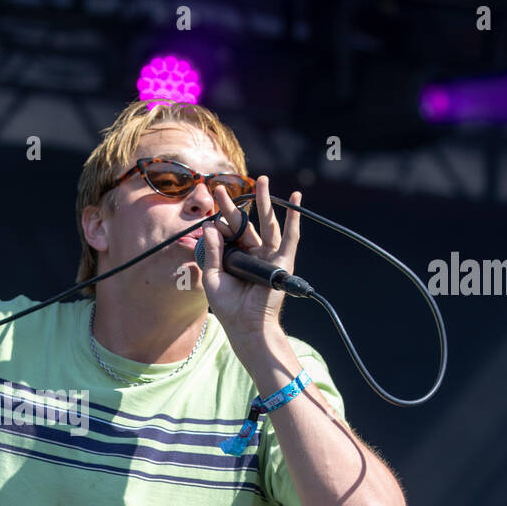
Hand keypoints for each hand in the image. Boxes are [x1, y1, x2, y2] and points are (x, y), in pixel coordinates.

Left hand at [199, 176, 301, 334]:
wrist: (245, 325)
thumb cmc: (229, 307)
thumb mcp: (213, 276)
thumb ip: (213, 251)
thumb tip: (210, 226)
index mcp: (237, 257)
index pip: (229, 232)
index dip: (221, 219)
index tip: (211, 209)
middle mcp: (254, 253)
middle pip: (246, 223)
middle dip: (237, 205)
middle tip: (223, 188)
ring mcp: (269, 256)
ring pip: (268, 223)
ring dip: (265, 201)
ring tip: (263, 180)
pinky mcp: (282, 261)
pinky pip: (290, 236)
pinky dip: (294, 218)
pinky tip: (296, 199)